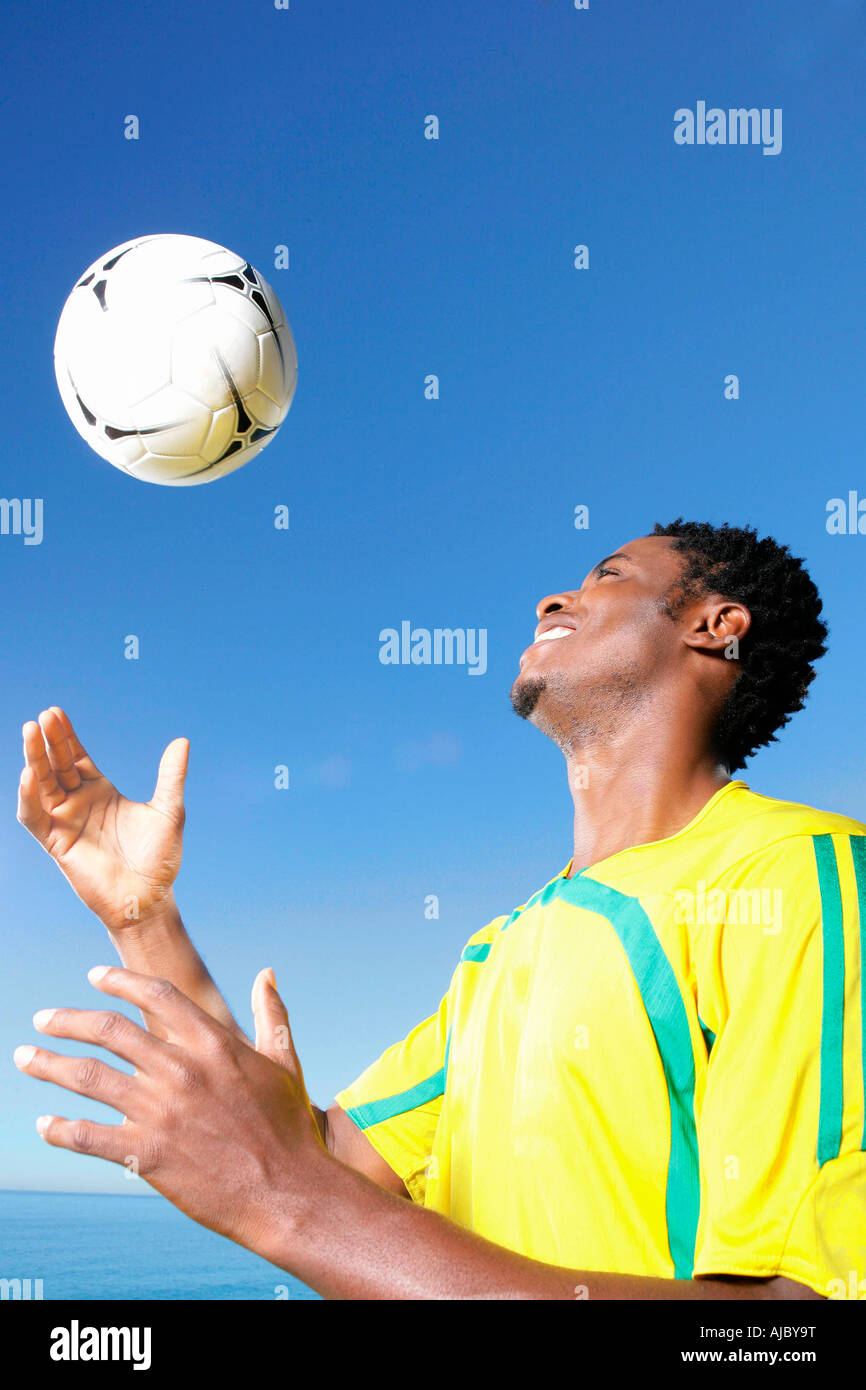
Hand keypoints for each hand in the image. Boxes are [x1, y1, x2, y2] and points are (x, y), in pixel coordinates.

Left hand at [13, 966, 325, 1257]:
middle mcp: (181, 1070)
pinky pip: (89, 1137)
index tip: (94, 977)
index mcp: (213, 1044)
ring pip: (89, 1077)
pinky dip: (61, 1129)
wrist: (287, 1192)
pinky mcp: (147, 1155)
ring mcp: (161, 1112)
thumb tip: (266, 973)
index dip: (120, 981)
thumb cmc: (288, 1127)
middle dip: (69, 1021)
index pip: (156, 996)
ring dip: (49, 1064)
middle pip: (109, 1030)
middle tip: (43, 1019)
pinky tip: (46, 1124)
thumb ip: (273, 1014)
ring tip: (25, 1059)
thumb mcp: (284, 1061)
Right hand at [17, 708, 187, 933]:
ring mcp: (66, 822)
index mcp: (101, 793)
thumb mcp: (169, 810)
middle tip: (44, 715)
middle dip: (49, 740)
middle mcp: (79, 804)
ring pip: (41, 785)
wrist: (150, 898)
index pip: (75, 757)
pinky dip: (28, 797)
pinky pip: (34, 817)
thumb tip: (183, 741)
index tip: (57, 713)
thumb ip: (171, 776)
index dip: (66, 736)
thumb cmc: (160, 859)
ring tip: (30, 732)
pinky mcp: (57, 843)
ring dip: (34, 760)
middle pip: (57, 765)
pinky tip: (30, 774)